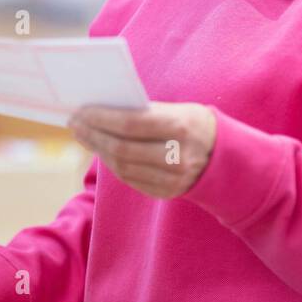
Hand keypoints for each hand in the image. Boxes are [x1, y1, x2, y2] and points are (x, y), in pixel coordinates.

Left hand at [67, 101, 217, 198]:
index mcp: (180, 128)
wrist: (225, 155)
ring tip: (85, 136)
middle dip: (94, 135)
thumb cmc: (194, 123)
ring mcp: (173, 179)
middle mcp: (177, 157)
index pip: (130, 124)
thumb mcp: (177, 109)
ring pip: (123, 167)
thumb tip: (101, 111)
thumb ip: (144, 112)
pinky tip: (102, 151)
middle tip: (76, 123)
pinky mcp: (168, 192)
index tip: (81, 111)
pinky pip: (131, 179)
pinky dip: (112, 165)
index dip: (101, 118)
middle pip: (122, 148)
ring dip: (99, 150)